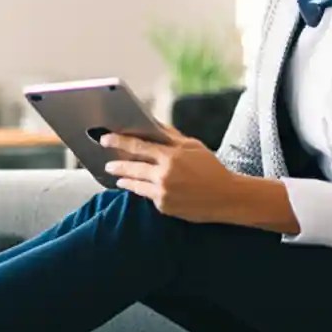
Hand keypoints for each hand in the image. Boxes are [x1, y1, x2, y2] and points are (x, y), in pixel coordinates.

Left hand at [101, 126, 239, 223]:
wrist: (226, 197)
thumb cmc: (210, 168)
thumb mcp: (193, 146)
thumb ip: (170, 136)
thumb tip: (152, 124)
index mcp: (171, 156)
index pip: (138, 146)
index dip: (119, 141)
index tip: (105, 139)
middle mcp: (164, 175)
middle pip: (132, 168)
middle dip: (117, 165)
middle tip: (107, 164)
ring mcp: (163, 193)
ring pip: (136, 185)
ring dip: (124, 180)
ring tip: (117, 178)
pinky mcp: (164, 207)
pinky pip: (148, 196)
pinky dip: (142, 191)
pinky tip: (137, 187)